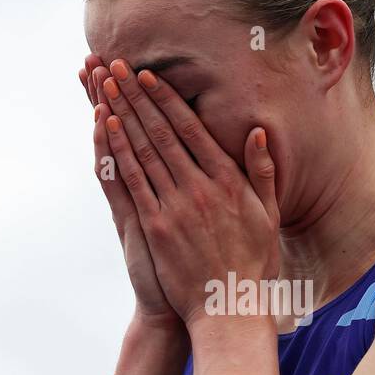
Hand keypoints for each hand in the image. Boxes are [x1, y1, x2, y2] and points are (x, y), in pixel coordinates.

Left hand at [98, 59, 279, 329]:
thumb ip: (262, 172)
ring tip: (105, 86)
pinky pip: (133, 182)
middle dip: (137, 96)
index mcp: (228, 181)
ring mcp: (176, 206)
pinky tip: (105, 129)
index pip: (192, 130)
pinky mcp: (156, 227)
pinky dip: (118, 152)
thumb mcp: (269, 214)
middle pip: (162, 132)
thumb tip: (256, 132)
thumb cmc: (252, 264)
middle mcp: (200, 188)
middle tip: (116, 66)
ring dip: (122, 114)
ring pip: (144, 150)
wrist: (229, 308)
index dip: (167, 100)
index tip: (148, 76)